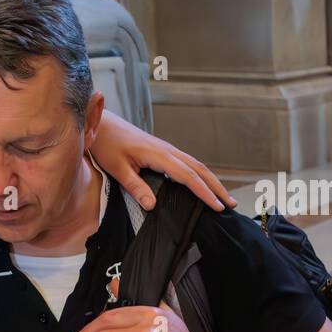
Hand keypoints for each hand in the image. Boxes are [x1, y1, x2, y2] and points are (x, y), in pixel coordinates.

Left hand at [92, 111, 235, 212]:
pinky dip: (199, 174)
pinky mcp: (162, 150)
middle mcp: (167, 150)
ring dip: (211, 180)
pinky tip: (202, 184)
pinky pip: (187, 162)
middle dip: (217, 187)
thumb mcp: (118, 169)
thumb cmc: (107, 145)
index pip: (188, 176)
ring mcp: (166, 149)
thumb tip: (152, 206)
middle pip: (199, 169)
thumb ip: (135, 187)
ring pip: (196, 164)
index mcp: (159, 155)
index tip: (218, 206)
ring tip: (223, 196)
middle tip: (231, 203)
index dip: (205, 192)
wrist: (101, 125)